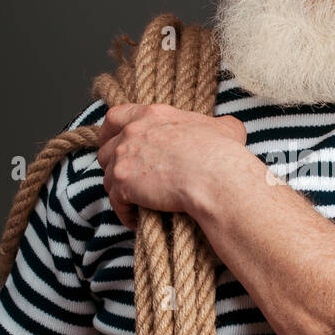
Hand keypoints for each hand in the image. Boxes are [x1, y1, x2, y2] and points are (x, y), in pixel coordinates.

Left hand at [96, 102, 246, 228]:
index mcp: (152, 115)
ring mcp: (124, 156)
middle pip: (106, 148)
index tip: (114, 142)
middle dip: (112, 163)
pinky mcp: (123, 182)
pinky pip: (115, 201)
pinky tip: (137, 219)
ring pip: (107, 175)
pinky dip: (124, 212)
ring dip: (118, 190)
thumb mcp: (225, 128)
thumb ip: (219, 124)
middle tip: (124, 176)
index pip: (116, 116)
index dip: (111, 131)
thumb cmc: (221, 153)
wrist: (214, 176)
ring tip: (134, 203)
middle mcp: (133, 131)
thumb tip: (228, 128)